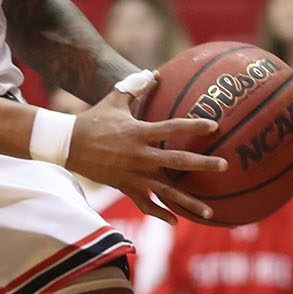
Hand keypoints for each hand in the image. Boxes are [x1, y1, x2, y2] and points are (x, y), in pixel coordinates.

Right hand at [65, 70, 227, 223]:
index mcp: (139, 132)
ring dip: (189, 202)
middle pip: (177, 161)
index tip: (214, 127)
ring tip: (210, 212)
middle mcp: (140, 155)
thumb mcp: (114, 100)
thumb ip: (135, 87)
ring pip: (166, 191)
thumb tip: (155, 72)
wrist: (68, 144)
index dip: (194, 126)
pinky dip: (160, 214)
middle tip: (224, 166)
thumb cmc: (93, 120)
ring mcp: (133, 174)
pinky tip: (176, 221)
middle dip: (203, 164)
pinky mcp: (125, 187)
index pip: (172, 128)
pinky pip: (146, 204)